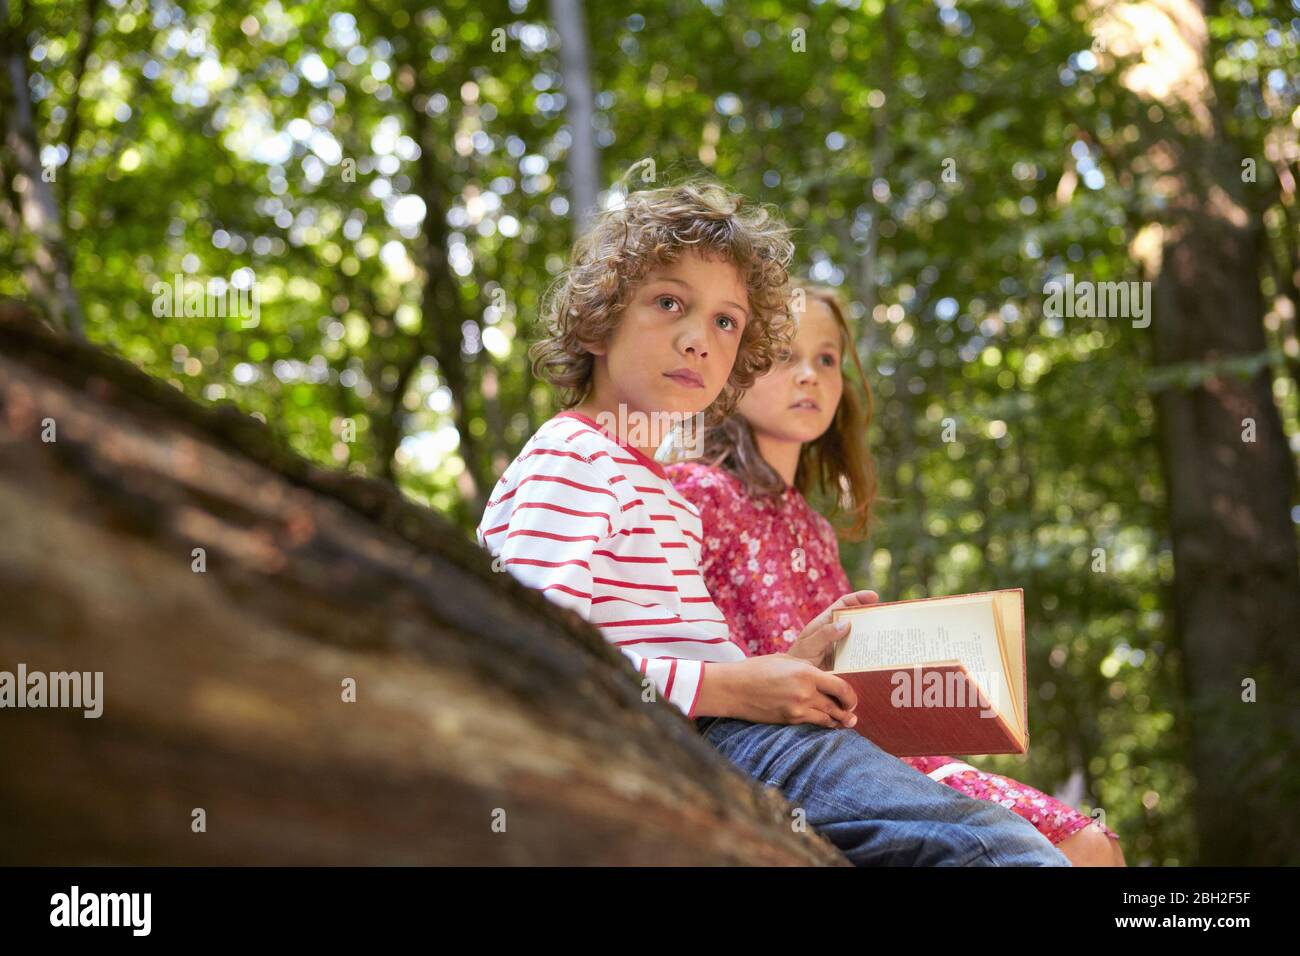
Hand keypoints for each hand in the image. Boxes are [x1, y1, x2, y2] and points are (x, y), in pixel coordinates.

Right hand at [724, 655, 859, 727]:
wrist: (734, 688)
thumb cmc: (758, 669)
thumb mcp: (786, 660)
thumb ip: (807, 668)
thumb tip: (824, 676)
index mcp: (806, 673)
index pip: (841, 687)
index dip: (851, 696)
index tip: (853, 698)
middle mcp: (805, 693)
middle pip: (838, 706)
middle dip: (848, 710)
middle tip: (852, 712)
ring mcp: (798, 709)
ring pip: (828, 719)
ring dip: (838, 721)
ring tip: (846, 722)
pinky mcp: (790, 720)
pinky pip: (813, 724)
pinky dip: (823, 724)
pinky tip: (827, 723)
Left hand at [786, 589, 879, 668]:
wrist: (795, 684)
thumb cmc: (797, 661)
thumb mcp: (808, 646)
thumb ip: (824, 634)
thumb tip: (847, 622)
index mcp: (825, 623)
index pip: (843, 605)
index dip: (858, 598)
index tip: (874, 597)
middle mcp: (836, 634)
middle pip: (857, 620)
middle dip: (872, 617)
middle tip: (888, 618)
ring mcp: (842, 648)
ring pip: (861, 638)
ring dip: (874, 637)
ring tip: (888, 638)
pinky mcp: (847, 663)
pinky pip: (861, 656)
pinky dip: (871, 656)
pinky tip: (880, 660)